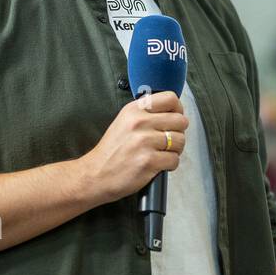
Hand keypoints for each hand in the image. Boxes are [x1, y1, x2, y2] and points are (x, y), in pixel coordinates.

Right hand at [81, 91, 187, 205]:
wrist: (95, 175)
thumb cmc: (111, 151)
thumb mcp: (124, 121)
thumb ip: (146, 114)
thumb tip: (173, 112)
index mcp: (134, 110)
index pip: (171, 99)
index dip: (178, 110)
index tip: (174, 120)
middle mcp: (140, 123)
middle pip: (180, 121)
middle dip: (178, 133)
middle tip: (167, 141)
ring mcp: (144, 142)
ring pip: (180, 141)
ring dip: (175, 150)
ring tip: (161, 154)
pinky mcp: (149, 161)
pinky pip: (174, 160)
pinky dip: (169, 165)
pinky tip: (157, 165)